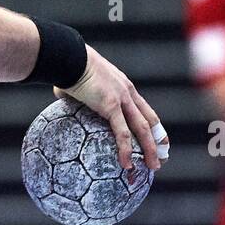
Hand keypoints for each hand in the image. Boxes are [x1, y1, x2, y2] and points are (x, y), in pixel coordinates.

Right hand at [53, 45, 167, 171]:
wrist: (69, 57)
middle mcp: (127, 92)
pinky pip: (122, 132)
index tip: (159, 138)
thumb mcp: (78, 81)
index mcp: (122, 87)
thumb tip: (61, 93)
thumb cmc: (68, 66)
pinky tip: (127, 164)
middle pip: (149, 120)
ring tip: (153, 167)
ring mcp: (121, 99)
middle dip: (158, 140)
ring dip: (150, 149)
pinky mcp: (111, 106)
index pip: (143, 109)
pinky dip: (126, 150)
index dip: (153, 125)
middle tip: (163, 156)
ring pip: (142, 129)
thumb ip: (75, 91)